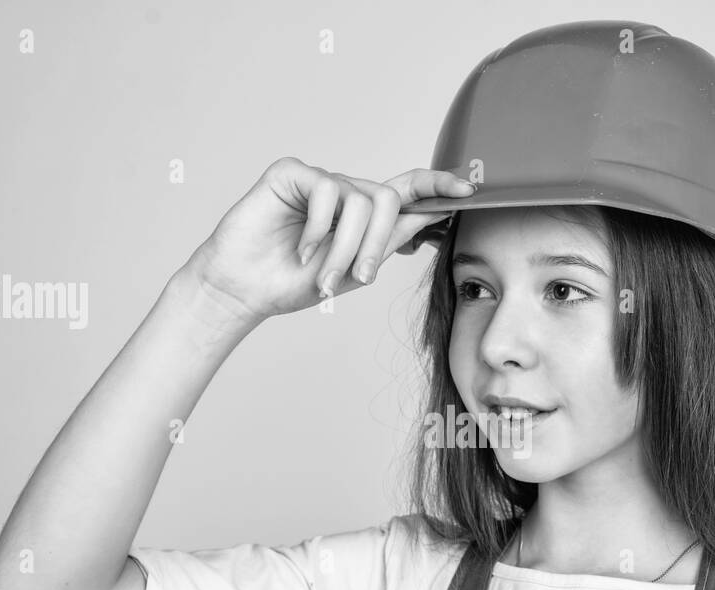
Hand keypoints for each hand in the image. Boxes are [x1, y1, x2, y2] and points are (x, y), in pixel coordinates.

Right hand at [181, 156, 473, 332]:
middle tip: (357, 277)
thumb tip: (430, 214)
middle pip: (390, 199)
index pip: (409, 191)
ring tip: (321, 276)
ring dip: (346, 248)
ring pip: (361, 202)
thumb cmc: (292, 282)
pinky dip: (319, 229)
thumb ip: (388, 241)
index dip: (439, 185)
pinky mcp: (293, 173)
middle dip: (378, 244)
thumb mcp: (353, 269)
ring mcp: (320, 180)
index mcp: (364, 215)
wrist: (245, 290)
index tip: (470, 188)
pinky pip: (327, 192)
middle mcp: (346, 192)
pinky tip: (300, 249)